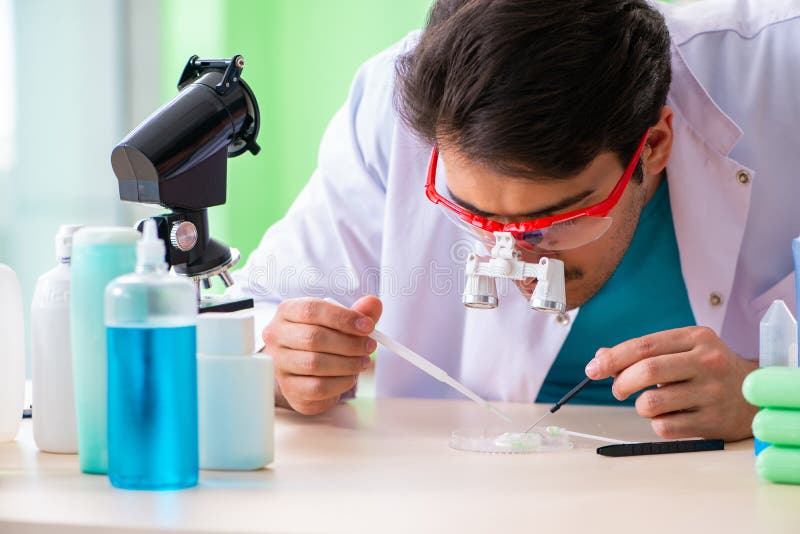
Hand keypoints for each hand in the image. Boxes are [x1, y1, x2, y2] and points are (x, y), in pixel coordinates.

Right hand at [262, 296, 381, 414]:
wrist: (308, 371)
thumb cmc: (325, 339)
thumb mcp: (341, 321)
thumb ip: (359, 312)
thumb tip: (373, 303)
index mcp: (288, 312)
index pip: (311, 310)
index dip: (342, 318)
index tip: (368, 326)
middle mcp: (277, 336)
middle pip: (313, 338)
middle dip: (349, 343)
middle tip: (370, 346)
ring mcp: (279, 364)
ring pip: (315, 364)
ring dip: (348, 363)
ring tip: (363, 361)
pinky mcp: (289, 388)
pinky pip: (318, 387)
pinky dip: (341, 382)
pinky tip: (351, 376)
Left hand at [584, 326, 757, 441]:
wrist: (756, 394)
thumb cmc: (708, 370)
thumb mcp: (683, 350)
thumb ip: (643, 352)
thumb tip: (600, 357)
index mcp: (695, 338)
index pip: (643, 346)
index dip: (612, 358)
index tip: (593, 369)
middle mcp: (706, 362)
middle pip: (646, 371)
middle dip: (621, 383)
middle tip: (618, 390)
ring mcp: (712, 393)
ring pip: (651, 403)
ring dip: (640, 406)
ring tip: (653, 403)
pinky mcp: (713, 421)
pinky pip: (664, 427)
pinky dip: (658, 424)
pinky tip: (672, 416)